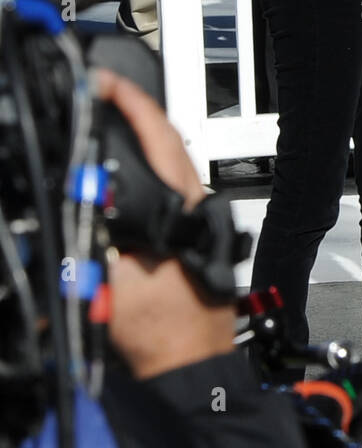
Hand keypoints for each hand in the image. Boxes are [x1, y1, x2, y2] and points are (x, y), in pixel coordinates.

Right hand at [93, 68, 235, 379]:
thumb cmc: (161, 331)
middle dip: (134, 110)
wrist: (188, 367)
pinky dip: (142, 168)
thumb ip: (91, 237)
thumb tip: (79, 197)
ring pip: (166, 162)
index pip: (157, 133)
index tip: (104, 81)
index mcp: (181, 202)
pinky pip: (165, 186)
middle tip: (102, 91)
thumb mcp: (113, 282)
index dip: (130, 100)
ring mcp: (195, 218)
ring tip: (109, 120)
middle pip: (165, 140)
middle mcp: (194, 203)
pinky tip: (123, 174)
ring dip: (139, 138)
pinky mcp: (190, 235)